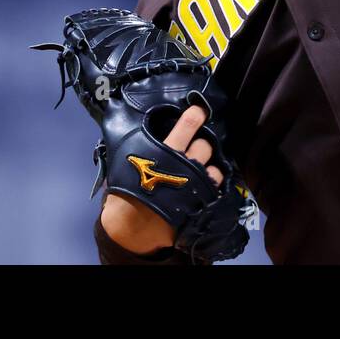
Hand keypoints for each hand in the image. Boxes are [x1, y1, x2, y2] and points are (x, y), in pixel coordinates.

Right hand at [98, 103, 223, 253]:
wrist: (129, 227)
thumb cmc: (124, 191)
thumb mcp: (123, 160)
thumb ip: (134, 143)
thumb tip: (131, 124)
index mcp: (166, 152)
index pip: (189, 124)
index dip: (197, 114)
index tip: (200, 111)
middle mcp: (185, 166)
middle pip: (206, 145)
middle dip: (202, 144)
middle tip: (195, 148)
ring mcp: (196, 186)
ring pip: (216, 169)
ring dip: (211, 167)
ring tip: (202, 170)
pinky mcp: (200, 204)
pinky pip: (216, 190)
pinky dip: (212, 186)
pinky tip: (204, 186)